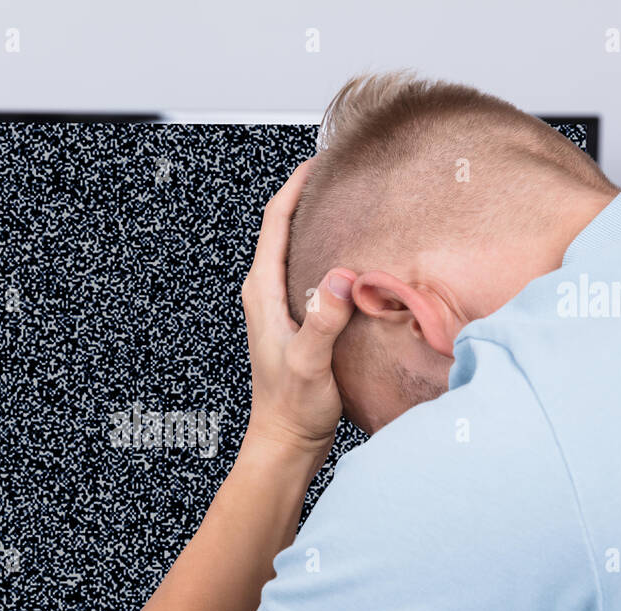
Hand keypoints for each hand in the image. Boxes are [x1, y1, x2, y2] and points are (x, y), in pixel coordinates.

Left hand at [241, 159, 355, 461]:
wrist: (286, 442)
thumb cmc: (293, 407)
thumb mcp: (309, 362)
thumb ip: (323, 321)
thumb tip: (341, 278)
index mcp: (263, 292)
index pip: (275, 221)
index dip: (296, 185)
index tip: (322, 159)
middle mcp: (267, 292)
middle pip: (285, 226)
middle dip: (311, 195)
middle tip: (346, 172)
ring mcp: (281, 305)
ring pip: (299, 248)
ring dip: (321, 223)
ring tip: (355, 203)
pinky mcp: (297, 318)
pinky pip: (312, 271)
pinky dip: (330, 252)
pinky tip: (358, 255)